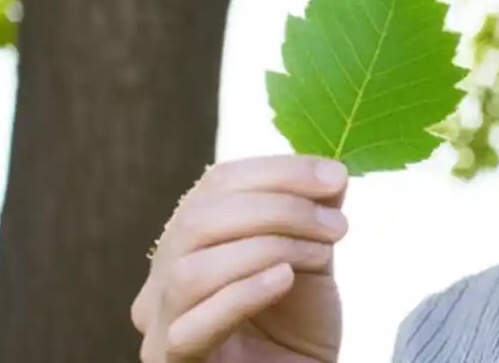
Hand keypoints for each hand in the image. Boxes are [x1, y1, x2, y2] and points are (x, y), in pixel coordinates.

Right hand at [130, 155, 349, 361]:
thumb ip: (313, 213)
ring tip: (322, 256)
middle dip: (278, 209)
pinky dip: (242, 294)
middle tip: (337, 226)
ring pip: (191, 270)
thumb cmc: (298, 326)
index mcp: (188, 240)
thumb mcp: (311, 256)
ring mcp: (160, 325)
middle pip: (199, 219)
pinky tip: (285, 279)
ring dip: (267, 249)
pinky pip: (192, 327)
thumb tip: (331, 173)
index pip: (217, 184)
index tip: (335, 178)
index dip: (277, 172)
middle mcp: (161, 278)